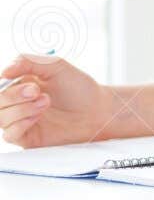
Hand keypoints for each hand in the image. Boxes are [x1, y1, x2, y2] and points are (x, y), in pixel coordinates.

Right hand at [0, 54, 115, 147]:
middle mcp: (17, 103)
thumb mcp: (56, 66)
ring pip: (0, 118)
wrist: (99, 110)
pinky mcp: (28, 137)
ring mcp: (21, 121)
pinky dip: (20, 124)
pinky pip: (9, 135)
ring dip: (21, 109)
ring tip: (45, 102)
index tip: (16, 77)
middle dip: (13, 95)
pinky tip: (38, 116)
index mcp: (19, 84)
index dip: (3, 83)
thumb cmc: (79, 88)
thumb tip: (4, 72)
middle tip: (36, 91)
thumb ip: (28, 61)